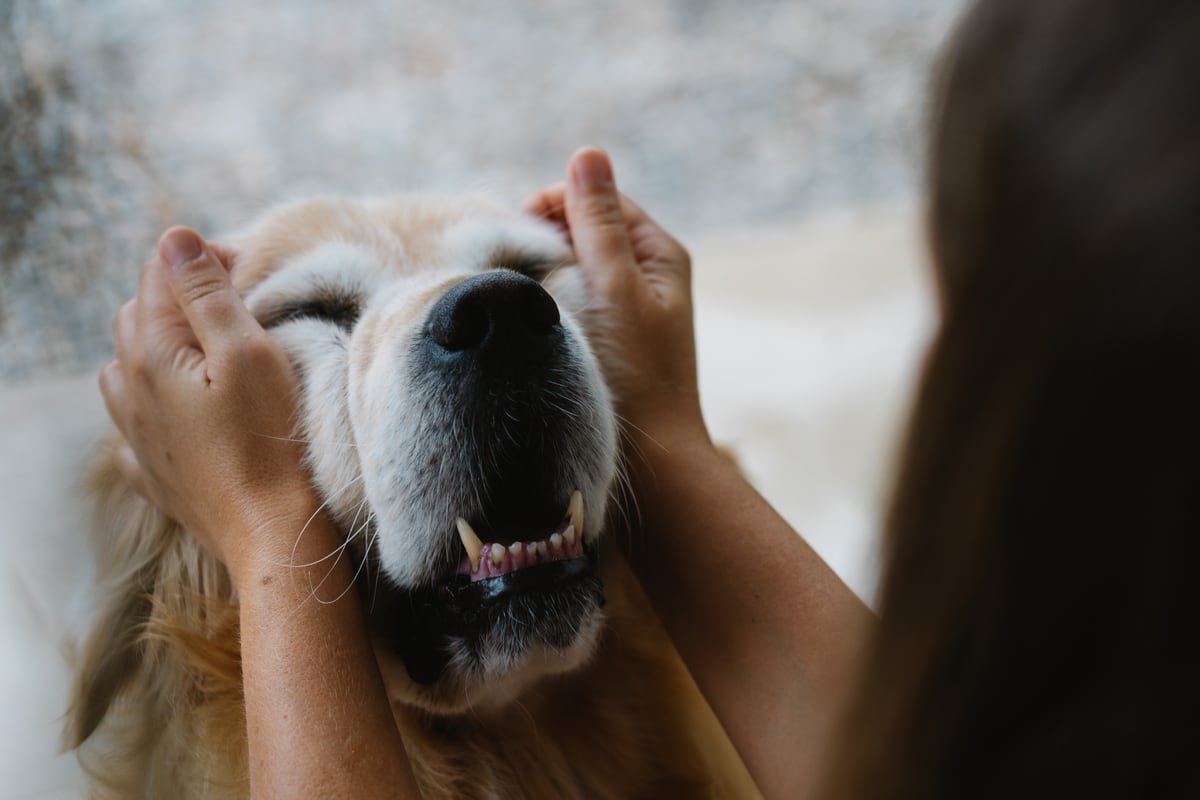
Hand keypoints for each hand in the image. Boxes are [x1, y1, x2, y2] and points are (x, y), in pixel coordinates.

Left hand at [99, 226, 318, 580]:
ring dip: (158, 348)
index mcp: (151, 354)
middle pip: (137, 315)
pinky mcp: (153, 473)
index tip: (248, 270)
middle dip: (179, 298)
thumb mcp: (247, 352)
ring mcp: (136, 436)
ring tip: (205, 355)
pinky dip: (152, 406)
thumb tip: (174, 240)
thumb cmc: (268, 438)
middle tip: (236, 306)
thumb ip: (206, 294)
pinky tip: (181, 415)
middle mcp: (129, 391)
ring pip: (125, 368)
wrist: (271, 530)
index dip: (204, 260)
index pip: (161, 276)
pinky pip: (134, 426)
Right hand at [525, 148, 709, 450]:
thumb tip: (586, 152)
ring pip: (573, 268)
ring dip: (544, 273)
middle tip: (516, 274)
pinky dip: (549, 303)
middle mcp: (647, 276)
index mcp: (659, 254)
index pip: (598, 198)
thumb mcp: (615, 289)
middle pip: (583, 230)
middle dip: (546, 240)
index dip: (555, 205)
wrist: (653, 460)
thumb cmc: (636, 375)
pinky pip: (572, 302)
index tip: (518, 236)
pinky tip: (534, 325)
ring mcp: (627, 308)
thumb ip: (598, 223)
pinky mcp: (609, 338)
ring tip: (524, 301)